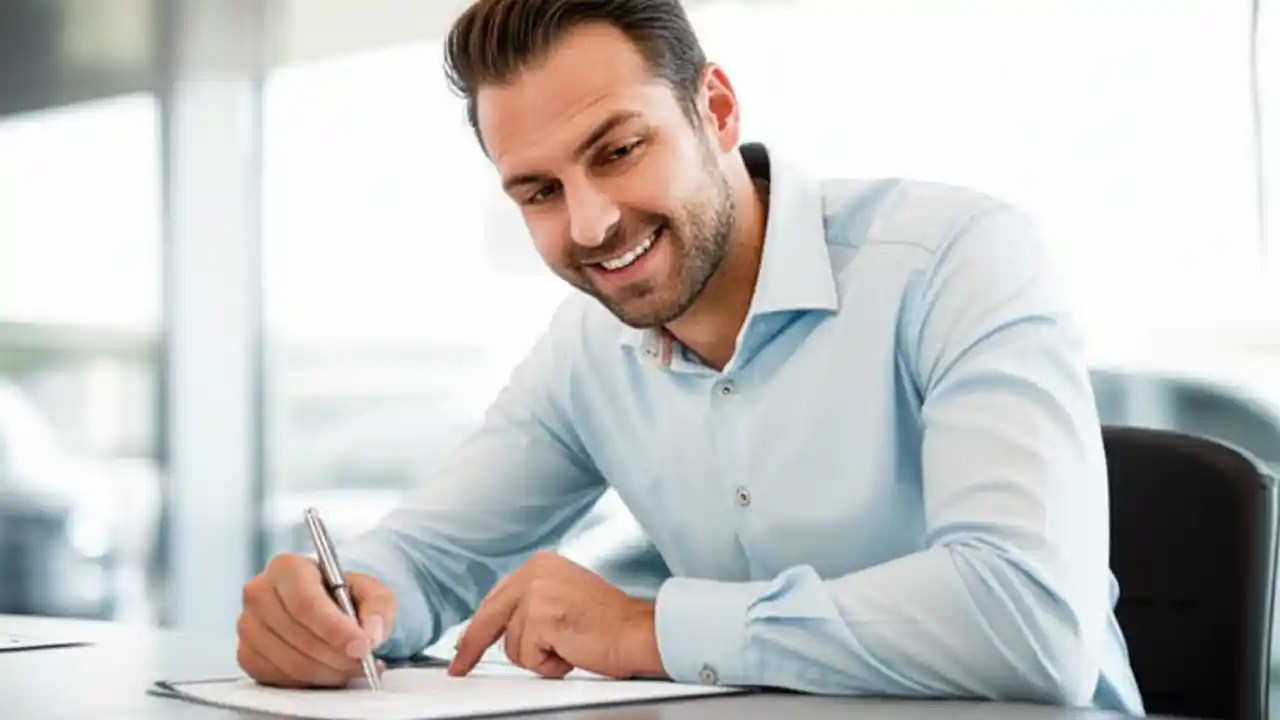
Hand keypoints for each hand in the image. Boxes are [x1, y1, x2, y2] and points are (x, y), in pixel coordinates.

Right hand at [237, 553, 395, 686]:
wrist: (321, 607)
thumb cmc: (343, 596)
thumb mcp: (371, 592)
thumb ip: (378, 607)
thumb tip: (372, 634)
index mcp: (287, 567)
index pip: (306, 603)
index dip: (335, 629)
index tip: (361, 646)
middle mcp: (259, 593)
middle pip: (299, 635)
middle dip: (337, 655)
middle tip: (363, 661)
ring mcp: (248, 626)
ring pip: (290, 662)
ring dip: (328, 671)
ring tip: (351, 666)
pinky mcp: (246, 654)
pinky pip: (279, 678)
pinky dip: (310, 681)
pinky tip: (328, 670)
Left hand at [449, 551, 665, 679]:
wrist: (636, 631)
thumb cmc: (609, 622)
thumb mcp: (563, 598)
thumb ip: (532, 604)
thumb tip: (498, 626)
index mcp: (540, 564)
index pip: (496, 598)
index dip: (479, 626)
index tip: (463, 644)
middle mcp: (534, 572)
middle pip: (488, 617)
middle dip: (471, 647)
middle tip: (459, 667)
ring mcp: (536, 593)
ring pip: (511, 645)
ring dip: (538, 657)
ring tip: (569, 646)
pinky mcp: (540, 617)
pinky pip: (527, 657)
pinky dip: (548, 665)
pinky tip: (571, 651)